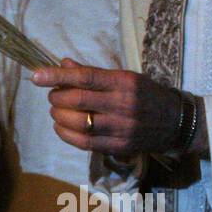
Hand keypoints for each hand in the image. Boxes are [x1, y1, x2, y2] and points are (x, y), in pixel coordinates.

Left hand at [32, 58, 197, 156]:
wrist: (176, 122)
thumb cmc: (145, 94)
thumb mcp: (124, 76)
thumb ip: (92, 73)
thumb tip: (62, 64)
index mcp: (124, 82)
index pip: (84, 78)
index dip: (57, 76)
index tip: (36, 75)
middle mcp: (123, 105)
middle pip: (78, 101)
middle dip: (57, 97)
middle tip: (53, 94)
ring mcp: (122, 128)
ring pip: (78, 123)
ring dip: (59, 115)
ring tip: (56, 110)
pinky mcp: (119, 147)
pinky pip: (85, 143)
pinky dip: (65, 134)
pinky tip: (61, 126)